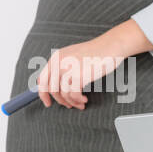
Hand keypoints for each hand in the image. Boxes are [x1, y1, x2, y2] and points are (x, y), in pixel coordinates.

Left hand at [34, 20, 152, 109]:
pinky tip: (84, 99)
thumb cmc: (94, 53)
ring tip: (80, 103)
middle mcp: (59, 62)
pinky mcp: (79, 75)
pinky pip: (73, 94)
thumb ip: (61, 67)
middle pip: (51, 89)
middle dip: (60, 101)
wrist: (110, 46)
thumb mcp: (72, 56)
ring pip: (63, 94)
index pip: (42, 80)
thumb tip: (54, 87)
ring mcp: (68, 68)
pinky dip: (78, 100)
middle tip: (68, 105)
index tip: (48, 103)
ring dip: (71, 102)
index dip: (43, 94)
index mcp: (56, 58)